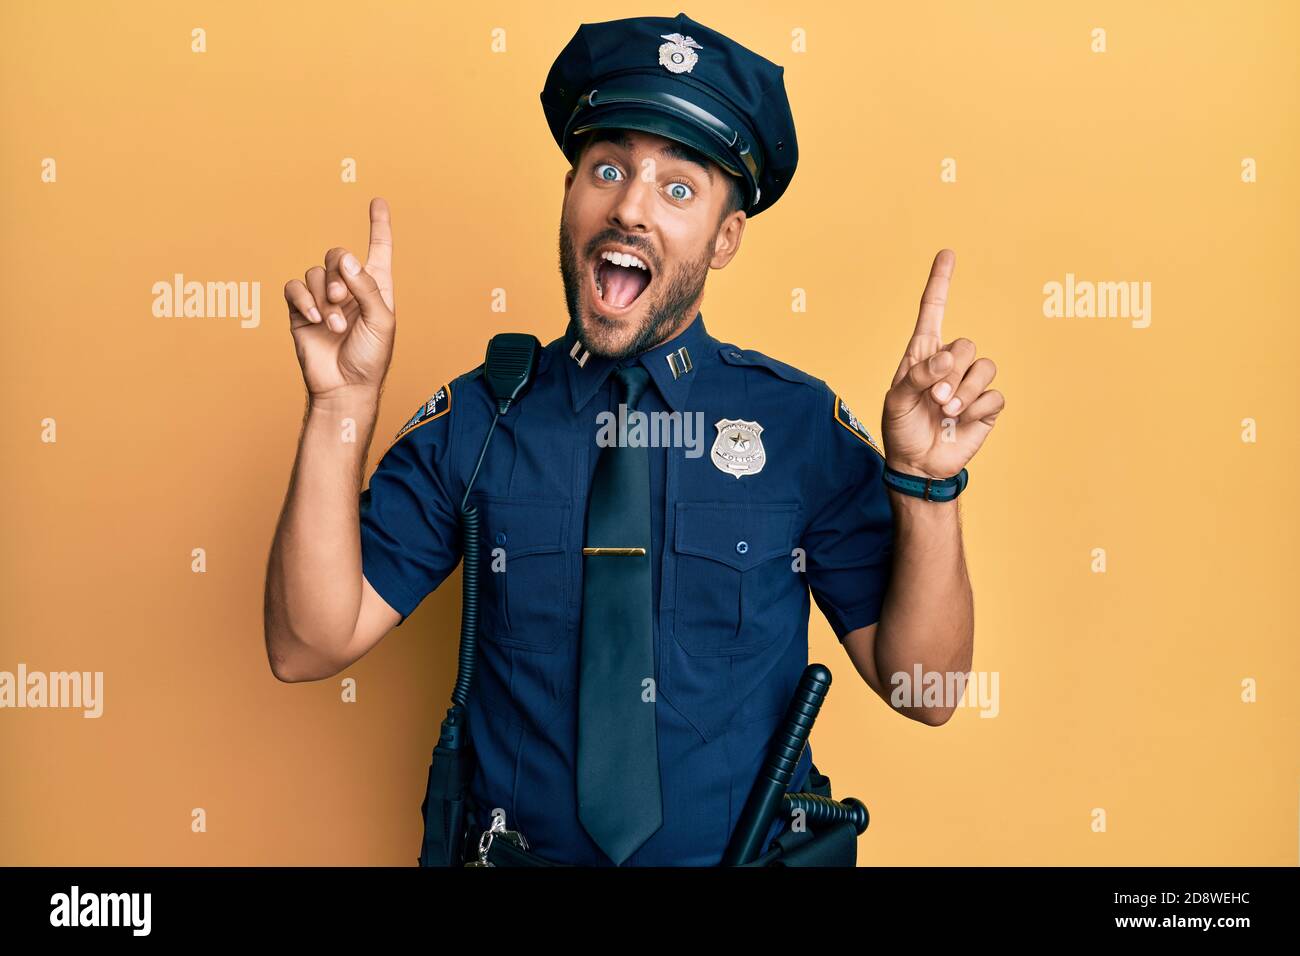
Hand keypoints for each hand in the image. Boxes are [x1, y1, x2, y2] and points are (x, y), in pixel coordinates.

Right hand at [283, 197, 396, 401]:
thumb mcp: (381, 320)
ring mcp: (323, 299)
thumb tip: (345, 257)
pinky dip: (305, 299)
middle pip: (336, 255)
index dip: (379, 226)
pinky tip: (314, 318)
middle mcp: (348, 289)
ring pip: (314, 272)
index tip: (378, 202)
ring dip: (324, 296)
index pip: (378, 250)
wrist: (345, 387)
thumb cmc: (370, 358)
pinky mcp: (301, 311)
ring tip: (335, 324)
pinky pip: (295, 288)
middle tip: (342, 300)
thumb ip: (365, 286)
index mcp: (375, 288)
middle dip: (338, 274)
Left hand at [881, 249, 1004, 479]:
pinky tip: (962, 421)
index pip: (932, 312)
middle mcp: (950, 363)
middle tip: (934, 398)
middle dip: (950, 373)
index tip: (947, 254)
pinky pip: (994, 394)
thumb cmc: (902, 429)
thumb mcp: (896, 401)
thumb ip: (916, 376)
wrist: (919, 464)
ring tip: (946, 411)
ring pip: (984, 367)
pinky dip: (976, 409)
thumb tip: (947, 358)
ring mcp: (970, 383)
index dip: (939, 282)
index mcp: (923, 355)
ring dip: (963, 391)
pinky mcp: (987, 404)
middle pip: (966, 344)